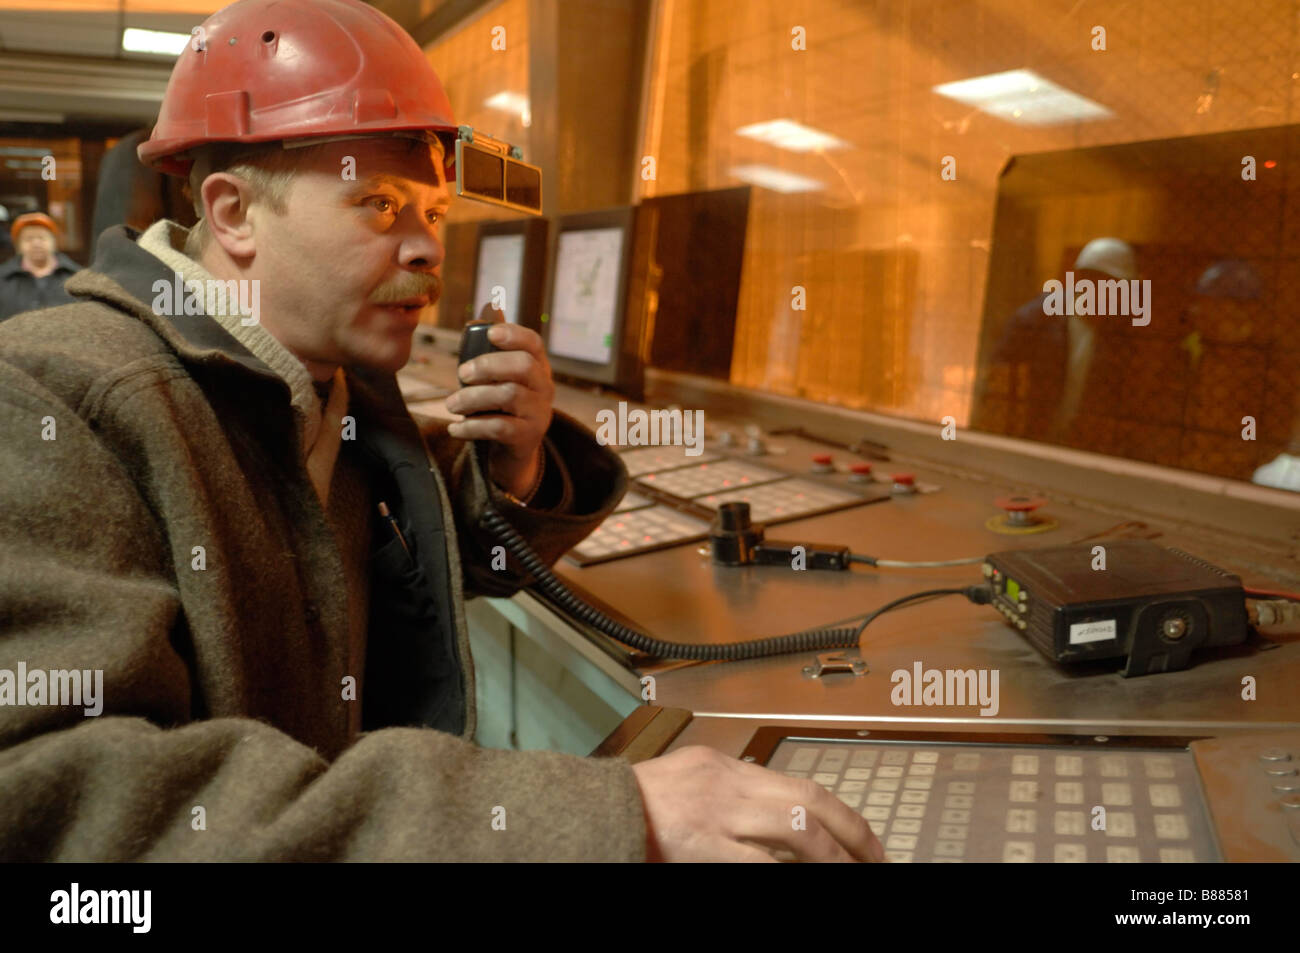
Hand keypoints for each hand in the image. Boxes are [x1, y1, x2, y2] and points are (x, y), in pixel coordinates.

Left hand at [446, 305, 554, 497]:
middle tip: (461, 373)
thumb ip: (493, 345)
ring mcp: (539, 413)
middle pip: (522, 366)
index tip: (491, 333)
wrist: (514, 450)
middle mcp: (544, 387)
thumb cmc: (502, 404)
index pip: (533, 343)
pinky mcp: (528, 437)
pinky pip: (500, 427)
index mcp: (537, 366)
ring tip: (450, 404)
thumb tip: (489, 305)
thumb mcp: (499, 375)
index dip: (513, 334)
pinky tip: (455, 428)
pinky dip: (472, 427)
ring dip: (473, 398)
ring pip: (509, 396)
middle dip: (488, 365)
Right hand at [631, 746, 885, 861]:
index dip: (841, 813)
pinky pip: (760, 865)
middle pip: (811, 802)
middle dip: (852, 833)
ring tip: (852, 874)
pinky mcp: (705, 847)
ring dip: (833, 858)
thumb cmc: (637, 803)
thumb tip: (771, 809)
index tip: (863, 838)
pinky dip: (788, 874)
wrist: (596, 811)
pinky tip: (804, 882)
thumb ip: (730, 791)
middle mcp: (730, 785)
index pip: (800, 785)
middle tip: (877, 860)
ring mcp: (719, 816)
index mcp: (728, 767)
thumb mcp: (691, 778)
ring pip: (796, 831)